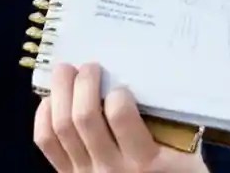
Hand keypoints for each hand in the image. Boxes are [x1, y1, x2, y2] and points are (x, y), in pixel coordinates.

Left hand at [35, 63, 209, 172]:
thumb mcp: (185, 154)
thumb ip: (169, 124)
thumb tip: (150, 81)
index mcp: (145, 162)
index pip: (120, 117)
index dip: (117, 93)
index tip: (121, 86)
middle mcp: (111, 170)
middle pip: (83, 117)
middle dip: (82, 82)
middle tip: (89, 66)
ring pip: (60, 128)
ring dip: (59, 92)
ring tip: (66, 72)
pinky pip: (46, 144)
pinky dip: (43, 116)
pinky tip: (51, 101)